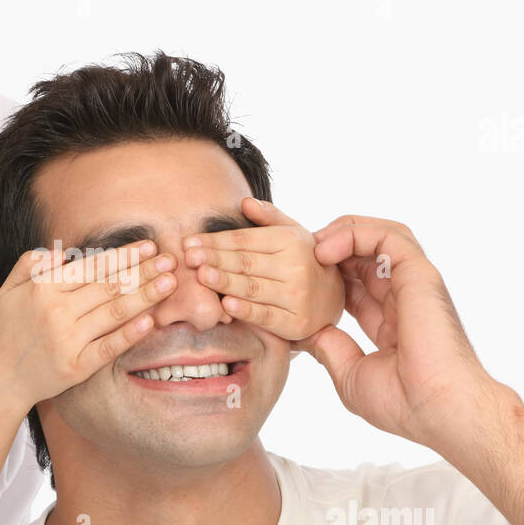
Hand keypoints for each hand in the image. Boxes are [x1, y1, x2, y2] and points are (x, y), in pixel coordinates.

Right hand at [0, 239, 177, 409]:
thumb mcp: (9, 289)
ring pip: (114, 313)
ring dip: (145, 296)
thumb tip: (63, 250)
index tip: (149, 247)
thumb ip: (31, 263)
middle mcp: (56, 311)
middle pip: (109, 287)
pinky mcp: (76, 367)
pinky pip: (108, 347)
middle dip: (143, 272)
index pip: (92, 266)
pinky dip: (129, 334)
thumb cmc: (7, 330)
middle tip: (171, 261)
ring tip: (170, 284)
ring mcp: (67, 340)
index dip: (123, 256)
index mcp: (43, 288)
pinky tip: (150, 321)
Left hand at [181, 197, 345, 351]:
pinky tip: (226, 304)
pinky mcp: (295, 323)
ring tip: (201, 275)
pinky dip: (246, 310)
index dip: (215, 241)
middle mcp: (296, 267)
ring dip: (225, 282)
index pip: (245, 241)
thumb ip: (269, 218)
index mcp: (291, 241)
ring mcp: (296, 296)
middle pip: (245, 263)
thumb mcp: (293, 234)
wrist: (336, 298)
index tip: (189, 243)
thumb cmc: (304, 261)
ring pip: (252, 288)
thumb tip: (245, 202)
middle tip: (188, 258)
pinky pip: (266, 315)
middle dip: (214, 259)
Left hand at [297, 214, 509, 453]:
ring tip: (308, 244)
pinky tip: (325, 250)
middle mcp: (400, 295)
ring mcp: (412, 283)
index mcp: (386, 318)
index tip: (288, 270)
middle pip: (360, 252)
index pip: (350, 280)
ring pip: (377, 235)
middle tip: (289, 243)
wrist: (438, 409)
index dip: (320, 270)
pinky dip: (355, 234)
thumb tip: (301, 333)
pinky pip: (387, 237)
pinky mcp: (420, 274)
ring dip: (340, 232)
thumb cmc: (402, 403)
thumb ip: (329, 348)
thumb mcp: (350, 374)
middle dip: (324, 242)